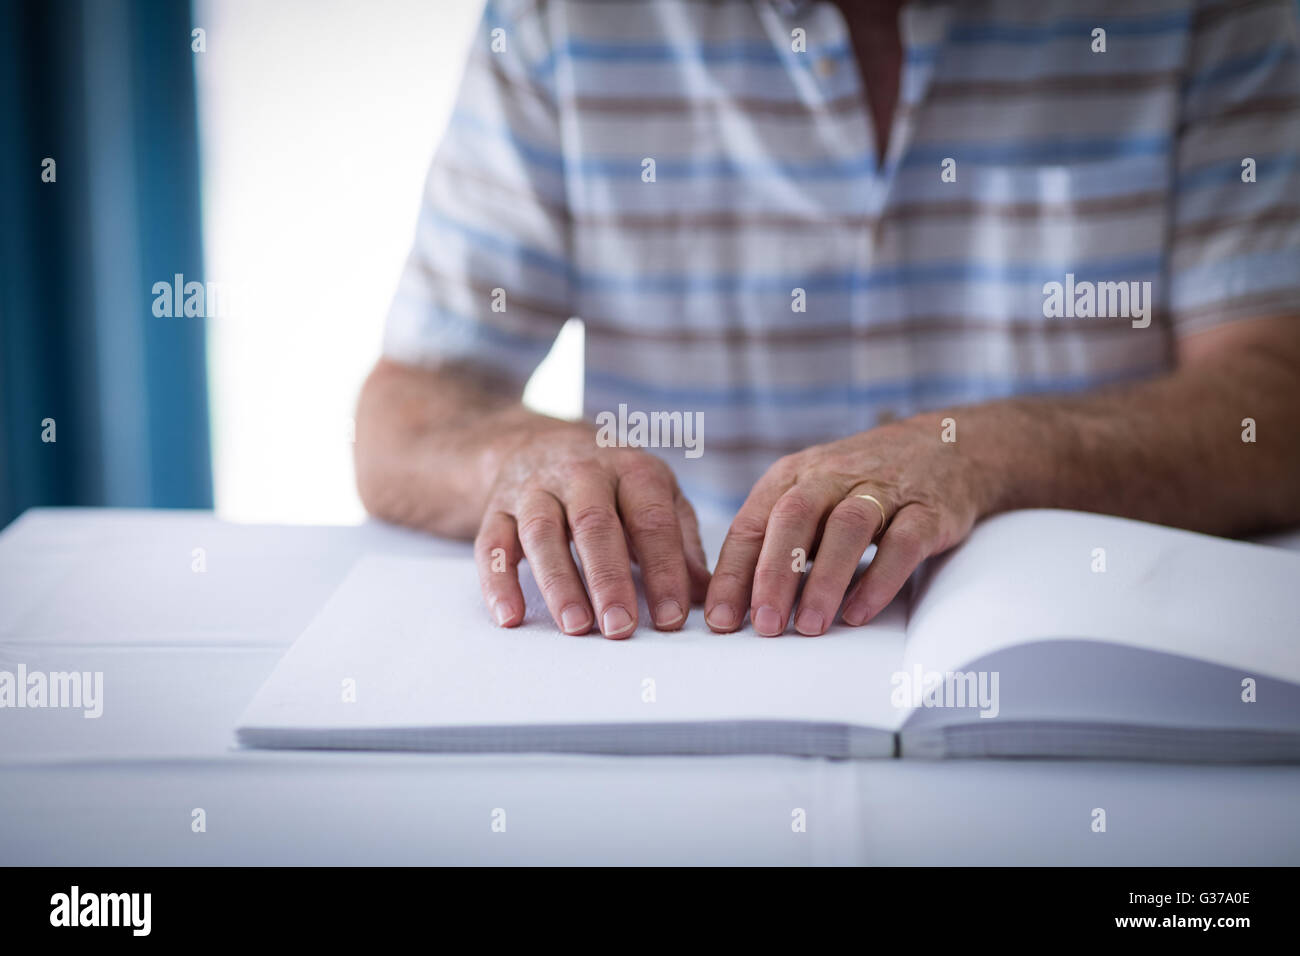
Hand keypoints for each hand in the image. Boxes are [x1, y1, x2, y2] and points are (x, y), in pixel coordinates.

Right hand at [474, 421, 710, 637]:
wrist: (535, 441)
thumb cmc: (611, 481)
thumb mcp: (656, 496)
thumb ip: (681, 543)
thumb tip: (707, 594)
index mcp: (631, 470)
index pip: (651, 521)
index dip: (664, 570)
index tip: (671, 617)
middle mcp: (581, 473)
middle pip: (594, 524)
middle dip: (608, 578)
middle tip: (621, 627)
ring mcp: (534, 489)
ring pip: (542, 532)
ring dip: (558, 581)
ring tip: (575, 626)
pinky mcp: (497, 507)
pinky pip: (491, 543)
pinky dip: (497, 581)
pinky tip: (510, 617)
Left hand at [704, 416, 992, 635]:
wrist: (945, 446)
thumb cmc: (860, 485)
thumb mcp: (810, 497)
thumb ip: (777, 541)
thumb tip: (735, 603)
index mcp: (792, 477)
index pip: (751, 524)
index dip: (733, 573)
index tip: (720, 619)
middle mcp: (831, 477)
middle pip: (793, 519)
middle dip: (774, 575)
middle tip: (764, 625)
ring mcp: (881, 491)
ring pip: (846, 528)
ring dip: (824, 580)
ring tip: (810, 626)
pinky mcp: (926, 510)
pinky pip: (902, 543)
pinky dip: (879, 579)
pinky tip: (858, 612)